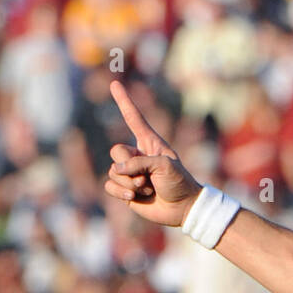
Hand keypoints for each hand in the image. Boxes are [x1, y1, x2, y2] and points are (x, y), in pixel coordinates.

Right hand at [105, 81, 201, 226]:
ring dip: (130, 182)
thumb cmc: (180, 183)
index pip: (134, 119)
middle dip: (130, 166)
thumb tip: (117, 169)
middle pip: (116, 151)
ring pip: (113, 171)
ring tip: (148, 189)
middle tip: (149, 179)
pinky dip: (119, 191)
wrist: (184, 209)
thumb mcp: (164, 166)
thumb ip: (139, 162)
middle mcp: (137, 156)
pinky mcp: (124, 189)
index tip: (115, 83)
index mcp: (150, 144)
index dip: (124, 102)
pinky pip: (109, 186)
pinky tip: (133, 197)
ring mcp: (130, 173)